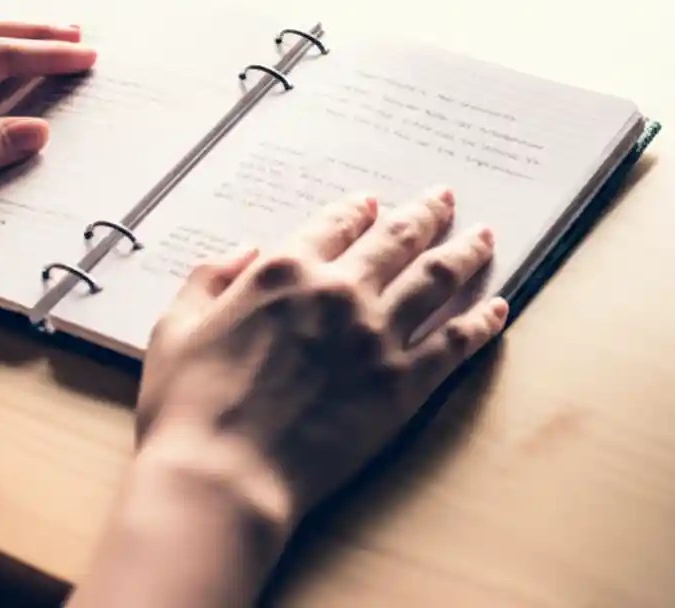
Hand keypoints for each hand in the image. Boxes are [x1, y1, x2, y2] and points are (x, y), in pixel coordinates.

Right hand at [137, 187, 507, 525]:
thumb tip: (246, 250)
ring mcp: (377, 337)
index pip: (333, 223)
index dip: (356, 210)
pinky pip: (455, 343)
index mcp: (284, 271)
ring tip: (484, 236)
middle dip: (424, 214)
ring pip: (436, 279)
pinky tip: (497, 307)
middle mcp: (339, 292)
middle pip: (396, 239)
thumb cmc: (190, 406)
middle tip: (445, 198)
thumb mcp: (176, 326)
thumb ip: (210, 277)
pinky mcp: (403, 385)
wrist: (225, 476)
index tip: (373, 202)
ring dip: (464, 252)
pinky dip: (480, 321)